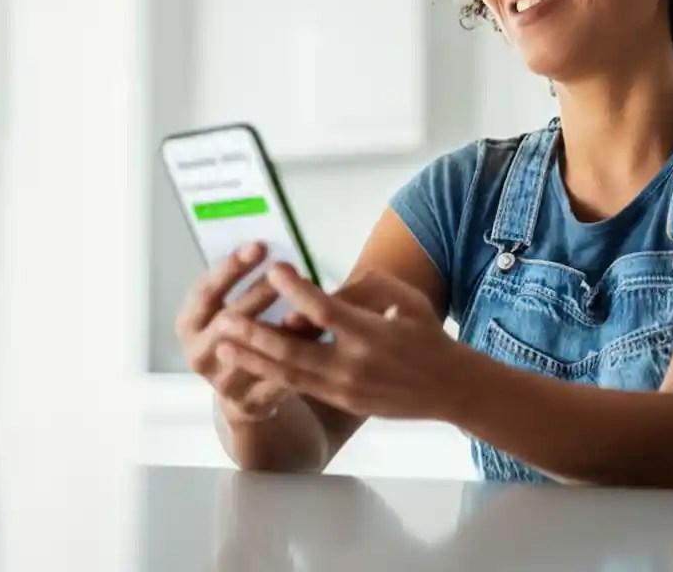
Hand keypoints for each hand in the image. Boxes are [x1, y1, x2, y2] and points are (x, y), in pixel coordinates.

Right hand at [175, 241, 293, 422]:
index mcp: (189, 324)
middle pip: (229, 321)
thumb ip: (249, 283)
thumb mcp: (238, 308)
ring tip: (307, 306)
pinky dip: (295, 359)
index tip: (260, 246)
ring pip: (254, 353)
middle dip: (260, 293)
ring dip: (281, 327)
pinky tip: (316, 338)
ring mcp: (221, 383)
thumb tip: (271, 248)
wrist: (244, 393)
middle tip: (289, 271)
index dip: (232, 267)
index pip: (206, 291)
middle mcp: (198, 354)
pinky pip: (275, 380)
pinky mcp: (248, 405)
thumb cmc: (245, 334)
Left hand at [213, 265, 466, 419]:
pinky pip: (301, 388)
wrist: (449, 388)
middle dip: (255, 334)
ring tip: (223, 347)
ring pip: (290, 375)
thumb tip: (322, 290)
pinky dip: (273, 376)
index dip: (297, 289)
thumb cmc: (427, 334)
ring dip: (254, 360)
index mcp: (372, 334)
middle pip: (294, 350)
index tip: (274, 269)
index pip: (326, 310)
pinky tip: (250, 366)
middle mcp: (354, 365)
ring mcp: (345, 389)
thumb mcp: (405, 299)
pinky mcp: (341, 402)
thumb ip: (363, 287)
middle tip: (225, 318)